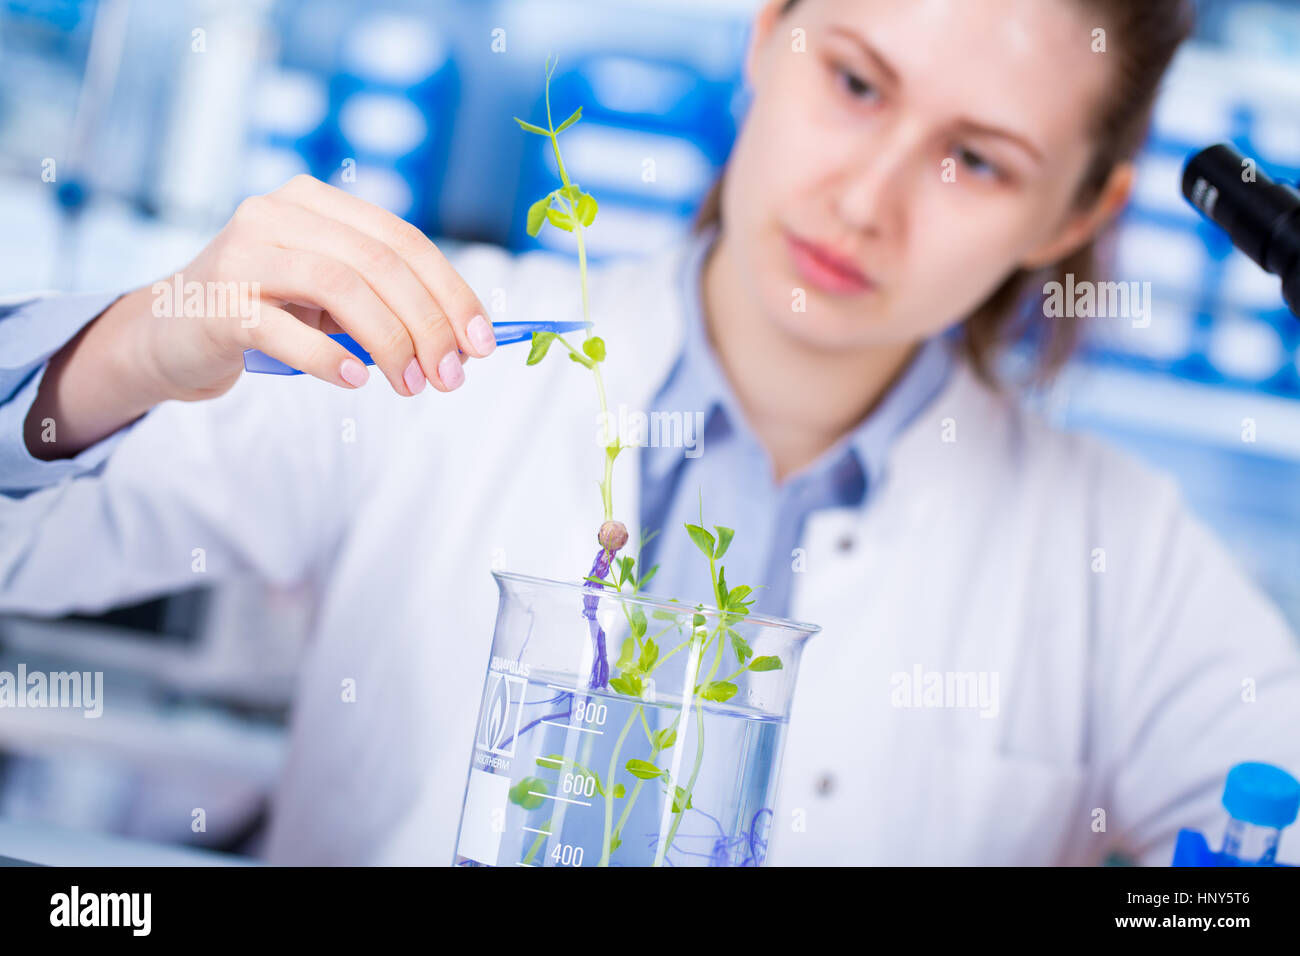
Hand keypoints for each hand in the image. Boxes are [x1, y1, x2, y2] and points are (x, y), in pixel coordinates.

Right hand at [140, 174, 495, 400]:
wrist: (169, 334)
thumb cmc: (266, 314)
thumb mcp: (331, 297)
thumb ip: (385, 301)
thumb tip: (462, 340)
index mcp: (316, 203)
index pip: (403, 240)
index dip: (451, 292)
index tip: (482, 344)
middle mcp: (277, 214)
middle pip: (379, 263)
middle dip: (428, 323)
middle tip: (451, 376)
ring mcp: (244, 254)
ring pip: (340, 286)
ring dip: (389, 342)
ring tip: (412, 385)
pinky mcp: (218, 302)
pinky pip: (284, 329)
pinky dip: (329, 357)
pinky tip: (356, 380)